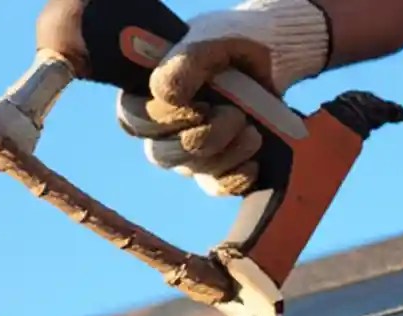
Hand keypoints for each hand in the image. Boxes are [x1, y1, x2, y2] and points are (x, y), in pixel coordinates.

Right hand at [115, 0, 328, 196]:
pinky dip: (238, 176)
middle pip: (161, 154)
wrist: (270, 59)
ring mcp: (186, 154)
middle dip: (205, 137)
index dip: (165, 118)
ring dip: (228, 151)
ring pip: (193, 169)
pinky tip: (254, 160)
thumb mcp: (212, 42)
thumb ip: (186, 63)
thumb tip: (166, 95)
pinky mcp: (215, 172)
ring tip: (253, 129)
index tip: (201, 104)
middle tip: (236, 115)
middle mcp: (161, 129)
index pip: (133, 118)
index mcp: (147, 92)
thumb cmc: (230, 45)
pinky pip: (217, 187)